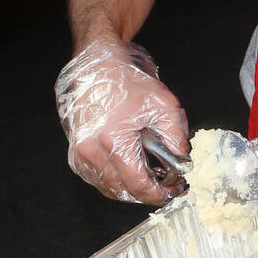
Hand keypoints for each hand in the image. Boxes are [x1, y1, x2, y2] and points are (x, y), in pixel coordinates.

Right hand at [54, 38, 188, 204]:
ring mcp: (79, 153)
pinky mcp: (75, 152)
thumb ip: (176, 139)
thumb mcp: (164, 106)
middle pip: (123, 191)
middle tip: (166, 186)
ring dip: (130, 189)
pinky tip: (129, 169)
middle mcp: (91, 150)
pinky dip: (114, 180)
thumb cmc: (127, 80)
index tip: (173, 191)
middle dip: (147, 193)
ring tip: (150, 176)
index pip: (138, 184)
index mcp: (113, 140)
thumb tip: (182, 163)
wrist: (98, 65)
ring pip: (108, 188)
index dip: (159, 193)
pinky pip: (96, 178)